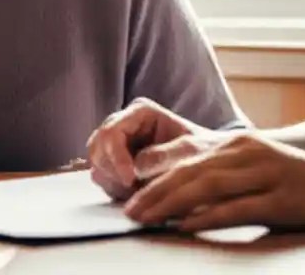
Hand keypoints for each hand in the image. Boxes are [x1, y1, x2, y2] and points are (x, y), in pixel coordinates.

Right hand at [86, 98, 224, 199]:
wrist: (208, 164)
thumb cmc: (203, 152)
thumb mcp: (191, 151)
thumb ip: (164, 156)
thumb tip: (136, 168)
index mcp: (141, 112)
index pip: (112, 133)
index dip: (117, 158)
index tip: (130, 180)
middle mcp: (124, 123)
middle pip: (97, 147)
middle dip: (113, 172)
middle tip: (134, 189)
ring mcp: (117, 143)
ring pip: (96, 163)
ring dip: (113, 181)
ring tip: (139, 190)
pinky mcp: (115, 162)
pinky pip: (101, 176)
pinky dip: (114, 188)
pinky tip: (134, 192)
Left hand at [123, 133, 304, 231]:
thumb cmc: (296, 186)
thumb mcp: (256, 172)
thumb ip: (223, 180)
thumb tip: (182, 202)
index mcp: (239, 143)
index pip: (187, 156)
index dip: (154, 174)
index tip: (128, 192)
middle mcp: (249, 151)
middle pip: (191, 170)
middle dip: (154, 191)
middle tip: (128, 211)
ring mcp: (266, 173)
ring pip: (207, 185)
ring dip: (170, 202)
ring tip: (145, 218)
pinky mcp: (282, 198)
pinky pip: (237, 208)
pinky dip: (207, 216)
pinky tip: (185, 225)